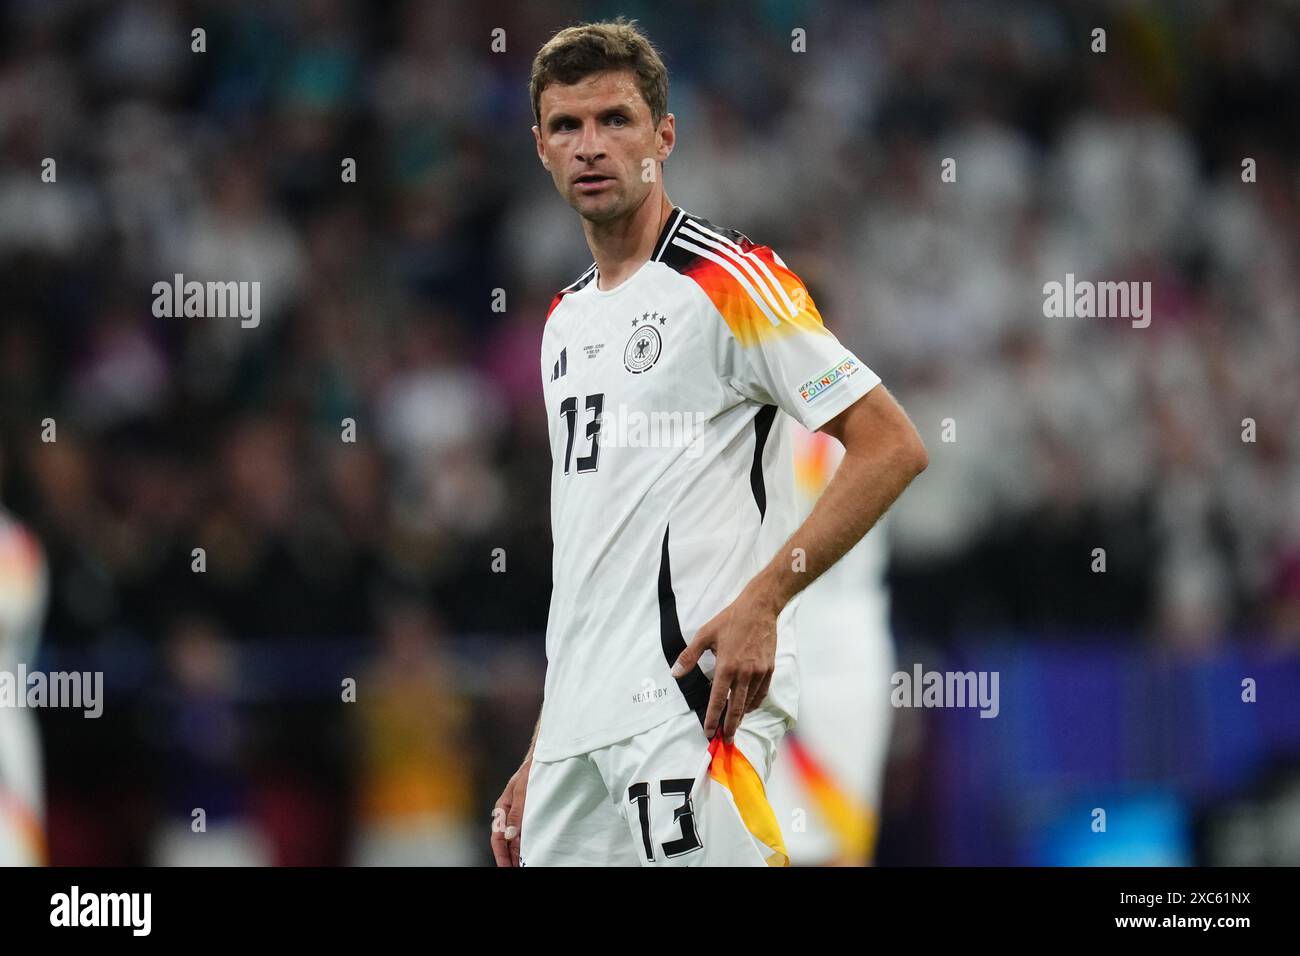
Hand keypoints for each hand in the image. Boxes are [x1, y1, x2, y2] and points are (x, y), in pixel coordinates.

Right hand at [490, 758, 530, 866]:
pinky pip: (525, 832)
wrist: (542, 758)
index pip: (498, 837)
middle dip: (510, 858)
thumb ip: (517, 813)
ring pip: (516, 839)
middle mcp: (509, 814)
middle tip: (517, 869)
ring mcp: (519, 814)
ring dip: (518, 853)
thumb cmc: (530, 771)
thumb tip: (510, 834)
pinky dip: (526, 844)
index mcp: (502, 808)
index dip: (501, 855)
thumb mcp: (523, 791)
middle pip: (507, 842)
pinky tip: (531, 852)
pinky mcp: (529, 813)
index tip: (506, 867)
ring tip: (524, 864)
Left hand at [670, 584, 779, 743]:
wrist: (760, 608)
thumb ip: (689, 656)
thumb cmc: (730, 620)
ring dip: (742, 716)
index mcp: (726, 667)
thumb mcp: (705, 634)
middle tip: (726, 741)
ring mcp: (758, 672)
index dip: (713, 719)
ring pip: (750, 702)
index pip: (718, 700)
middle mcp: (744, 673)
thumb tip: (675, 673)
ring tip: (735, 726)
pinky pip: (762, 692)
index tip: (709, 732)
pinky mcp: (769, 669)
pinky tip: (749, 707)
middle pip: (736, 708)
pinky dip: (755, 703)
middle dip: (730, 726)